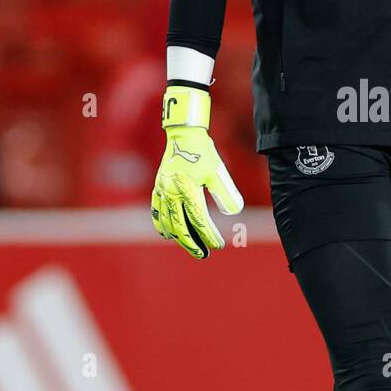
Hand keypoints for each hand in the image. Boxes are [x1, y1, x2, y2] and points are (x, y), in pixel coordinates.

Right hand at [151, 86, 243, 257]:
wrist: (183, 135)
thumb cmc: (203, 152)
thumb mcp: (218, 172)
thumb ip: (226, 193)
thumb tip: (233, 213)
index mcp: (187, 189)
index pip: (199, 220)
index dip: (209, 235)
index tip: (218, 244)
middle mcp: (171, 193)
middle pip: (180, 227)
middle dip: (192, 243)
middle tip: (204, 254)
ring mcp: (162, 191)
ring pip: (167, 222)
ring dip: (178, 237)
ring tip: (190, 246)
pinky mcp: (158, 188)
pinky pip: (156, 212)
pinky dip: (161, 225)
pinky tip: (167, 234)